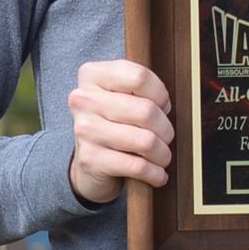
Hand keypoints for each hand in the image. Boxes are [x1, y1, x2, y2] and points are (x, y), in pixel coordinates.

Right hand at [66, 59, 173, 205]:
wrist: (89, 162)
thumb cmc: (113, 122)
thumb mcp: (122, 95)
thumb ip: (142, 88)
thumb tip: (164, 105)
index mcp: (92, 75)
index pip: (139, 77)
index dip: (160, 94)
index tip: (162, 106)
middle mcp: (83, 100)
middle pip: (146, 110)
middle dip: (166, 128)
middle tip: (165, 136)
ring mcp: (85, 130)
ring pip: (145, 141)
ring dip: (162, 153)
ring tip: (162, 156)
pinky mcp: (90, 159)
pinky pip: (137, 167)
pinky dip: (155, 173)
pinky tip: (158, 174)